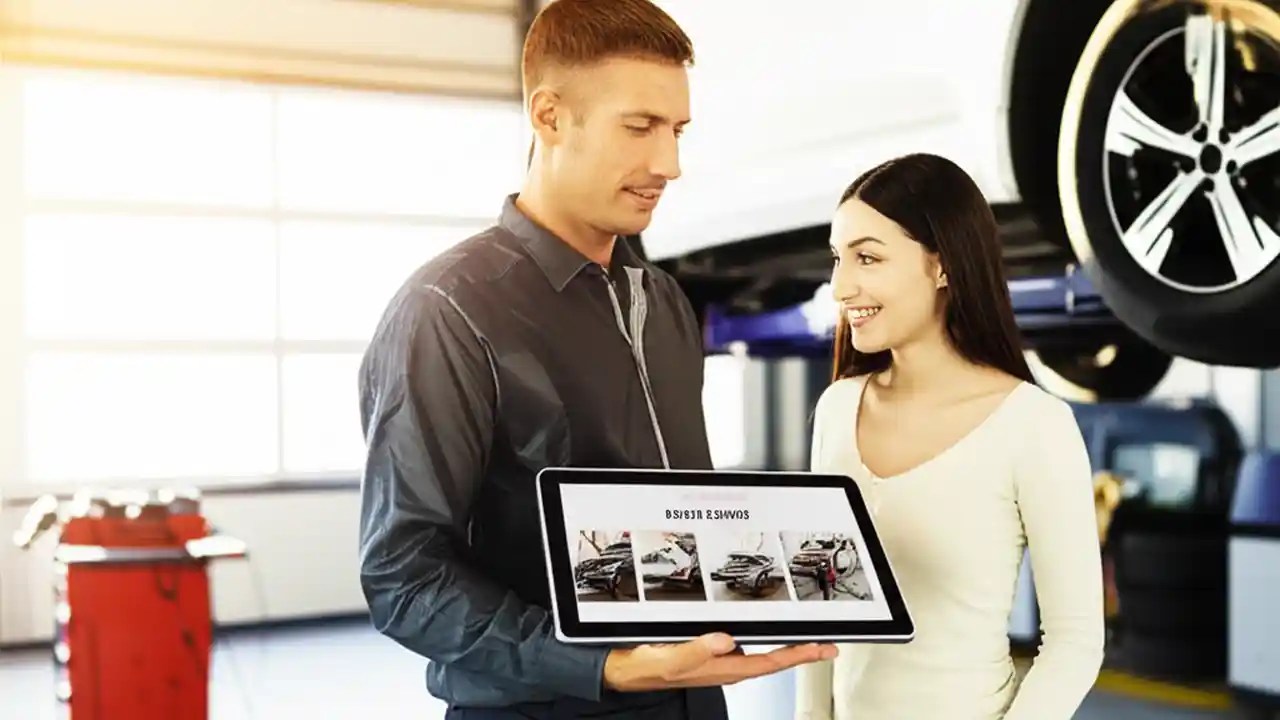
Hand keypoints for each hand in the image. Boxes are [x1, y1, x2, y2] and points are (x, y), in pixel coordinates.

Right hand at [602, 633, 836, 691]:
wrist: (629, 668)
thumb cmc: (649, 666)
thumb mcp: (672, 656)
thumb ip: (699, 649)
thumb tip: (726, 640)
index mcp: (724, 668)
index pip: (771, 662)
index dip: (799, 655)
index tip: (822, 648)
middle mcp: (727, 666)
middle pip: (773, 660)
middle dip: (801, 652)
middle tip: (826, 645)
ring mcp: (720, 661)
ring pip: (761, 655)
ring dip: (784, 648)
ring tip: (805, 640)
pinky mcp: (712, 654)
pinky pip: (746, 649)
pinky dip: (761, 641)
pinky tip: (765, 634)